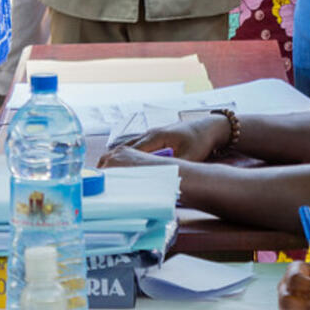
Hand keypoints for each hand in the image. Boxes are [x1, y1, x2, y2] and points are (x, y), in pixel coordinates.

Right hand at [97, 114, 226, 165]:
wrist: (209, 127)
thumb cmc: (200, 141)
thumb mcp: (190, 157)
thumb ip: (176, 168)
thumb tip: (164, 181)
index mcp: (157, 136)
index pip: (132, 150)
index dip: (119, 162)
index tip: (108, 173)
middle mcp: (150, 133)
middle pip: (125, 147)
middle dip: (113, 159)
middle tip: (100, 174)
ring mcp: (151, 134)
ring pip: (128, 145)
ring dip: (118, 156)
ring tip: (105, 171)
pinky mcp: (154, 138)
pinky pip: (136, 146)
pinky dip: (127, 155)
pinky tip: (121, 165)